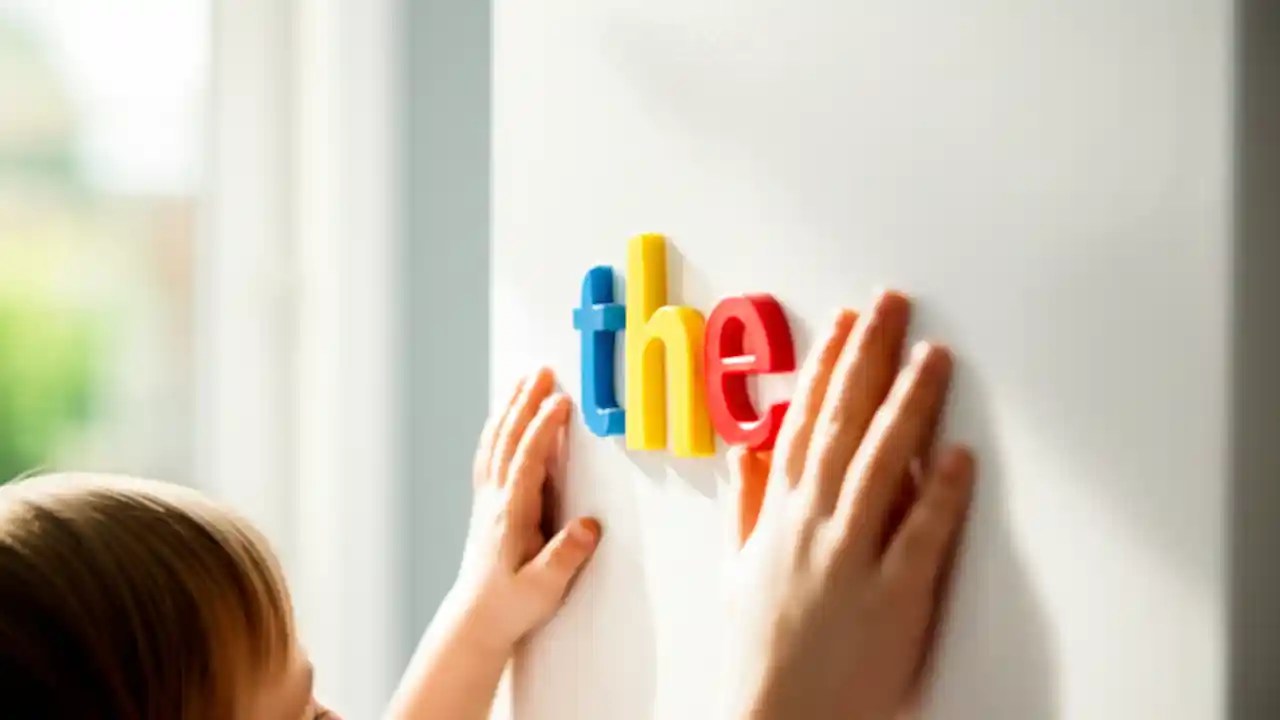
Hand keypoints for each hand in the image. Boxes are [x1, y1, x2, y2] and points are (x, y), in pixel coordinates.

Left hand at [452, 367, 601, 648]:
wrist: (476, 618)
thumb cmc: (511, 605)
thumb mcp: (544, 587)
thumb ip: (564, 556)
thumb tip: (588, 526)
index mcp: (511, 514)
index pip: (527, 461)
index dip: (543, 429)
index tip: (559, 402)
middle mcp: (496, 500)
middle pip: (509, 439)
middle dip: (526, 402)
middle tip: (542, 371)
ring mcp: (488, 498)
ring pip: (497, 441)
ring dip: (511, 408)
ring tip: (525, 380)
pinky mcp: (488, 502)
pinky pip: (491, 453)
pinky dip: (498, 428)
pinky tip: (505, 416)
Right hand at [727, 291, 975, 719]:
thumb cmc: (761, 649)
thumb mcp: (739, 568)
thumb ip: (749, 502)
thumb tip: (753, 448)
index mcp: (779, 516)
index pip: (803, 422)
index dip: (827, 366)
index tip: (846, 323)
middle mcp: (812, 526)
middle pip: (843, 426)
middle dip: (871, 358)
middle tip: (893, 307)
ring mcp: (851, 559)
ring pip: (881, 467)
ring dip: (908, 406)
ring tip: (934, 358)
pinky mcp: (893, 599)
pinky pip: (920, 536)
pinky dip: (940, 494)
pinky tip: (958, 454)